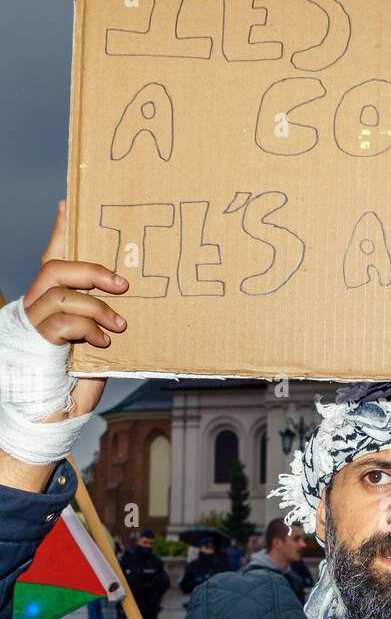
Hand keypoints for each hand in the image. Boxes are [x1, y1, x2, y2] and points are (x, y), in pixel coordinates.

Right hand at [22, 199, 128, 418]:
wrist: (56, 416)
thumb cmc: (76, 382)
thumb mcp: (98, 344)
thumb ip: (103, 320)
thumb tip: (129, 303)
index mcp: (50, 301)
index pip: (53, 258)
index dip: (60, 230)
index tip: (69, 202)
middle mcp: (36, 307)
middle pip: (55, 268)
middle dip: (91, 270)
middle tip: (122, 284)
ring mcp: (33, 324)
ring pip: (61, 293)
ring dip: (96, 307)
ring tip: (119, 325)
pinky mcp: (36, 343)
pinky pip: (62, 321)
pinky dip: (88, 328)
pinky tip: (104, 342)